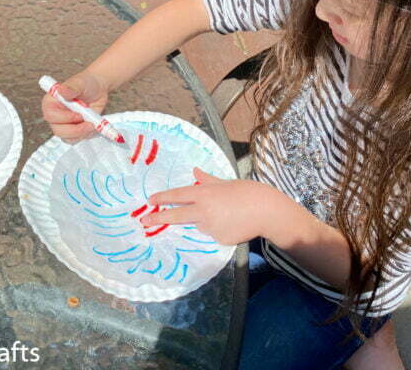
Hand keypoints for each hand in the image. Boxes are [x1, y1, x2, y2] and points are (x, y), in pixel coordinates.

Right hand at [41, 70, 108, 142]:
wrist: (97, 89)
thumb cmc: (86, 83)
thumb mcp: (79, 83)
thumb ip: (71, 88)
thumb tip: (61, 91)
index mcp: (51, 102)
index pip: (50, 115)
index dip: (65, 118)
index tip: (79, 114)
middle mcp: (55, 115)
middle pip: (58, 131)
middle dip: (76, 129)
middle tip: (90, 122)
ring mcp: (64, 124)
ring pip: (68, 138)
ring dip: (82, 133)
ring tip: (93, 122)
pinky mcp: (73, 130)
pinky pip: (76, 139)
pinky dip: (86, 135)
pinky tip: (92, 125)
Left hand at [140, 168, 274, 245]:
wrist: (267, 211)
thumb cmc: (247, 192)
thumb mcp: (226, 182)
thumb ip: (207, 180)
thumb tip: (195, 172)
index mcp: (204, 194)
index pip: (177, 196)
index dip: (163, 198)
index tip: (150, 201)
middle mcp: (203, 211)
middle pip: (176, 215)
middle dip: (158, 217)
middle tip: (144, 220)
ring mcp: (210, 227)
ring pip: (199, 224)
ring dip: (205, 220)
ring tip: (228, 213)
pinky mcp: (219, 239)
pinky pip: (213, 233)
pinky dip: (219, 228)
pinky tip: (234, 222)